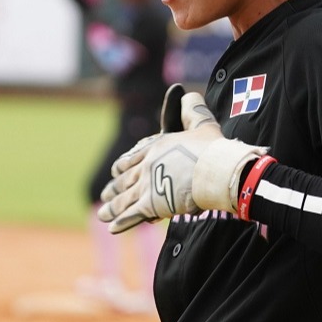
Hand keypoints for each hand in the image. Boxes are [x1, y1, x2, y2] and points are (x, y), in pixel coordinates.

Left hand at [98, 86, 267, 233]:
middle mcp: (146, 165)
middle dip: (114, 189)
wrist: (218, 170)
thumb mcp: (202, 124)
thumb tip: (187, 93)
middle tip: (106, 195)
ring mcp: (147, 185)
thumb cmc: (213, 149)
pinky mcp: (152, 204)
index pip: (132, 158)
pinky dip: (121, 222)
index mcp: (156, 147)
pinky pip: (132, 214)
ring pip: (124, 198)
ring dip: (112, 207)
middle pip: (124, 179)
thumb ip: (192, 110)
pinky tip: (112, 228)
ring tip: (102, 214)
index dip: (122, 166)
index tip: (116, 171)